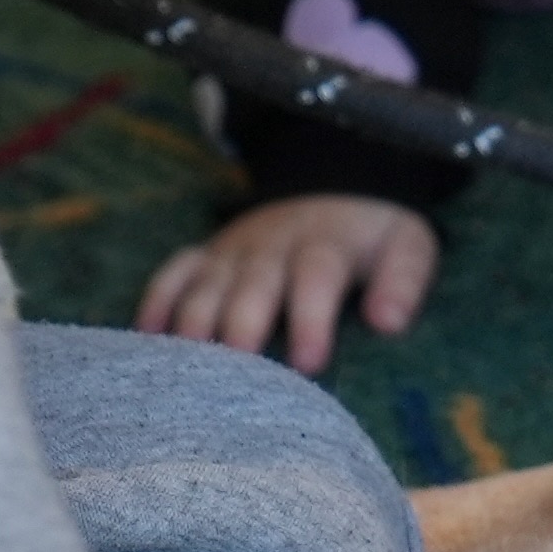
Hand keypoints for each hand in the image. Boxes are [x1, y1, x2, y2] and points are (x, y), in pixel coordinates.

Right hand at [135, 194, 440, 375]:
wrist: (333, 182)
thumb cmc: (372, 237)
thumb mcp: (407, 245)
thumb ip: (404, 281)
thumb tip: (389, 323)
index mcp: (326, 244)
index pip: (317, 275)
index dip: (312, 316)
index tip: (309, 361)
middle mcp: (274, 246)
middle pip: (253, 282)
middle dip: (241, 323)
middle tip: (235, 367)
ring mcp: (234, 251)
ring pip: (207, 283)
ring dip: (194, 321)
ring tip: (184, 369)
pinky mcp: (207, 256)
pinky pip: (174, 273)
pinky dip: (156, 301)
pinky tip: (145, 340)